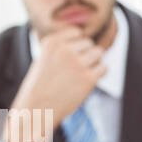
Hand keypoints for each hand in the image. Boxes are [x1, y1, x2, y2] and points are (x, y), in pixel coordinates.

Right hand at [6, 26, 106, 141]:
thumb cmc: (41, 85)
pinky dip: (99, 74)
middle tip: (75, 70)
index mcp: (52, 42)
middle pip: (89, 43)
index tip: (70, 58)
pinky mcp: (88, 78)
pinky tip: (88, 81)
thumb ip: (63, 47)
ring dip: (94, 63)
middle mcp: (65, 50)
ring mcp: (77, 64)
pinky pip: (104, 68)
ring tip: (81, 74)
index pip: (77, 32)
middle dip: (86, 54)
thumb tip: (88, 40)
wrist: (37, 108)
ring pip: (99, 53)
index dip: (77, 45)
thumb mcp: (46, 57)